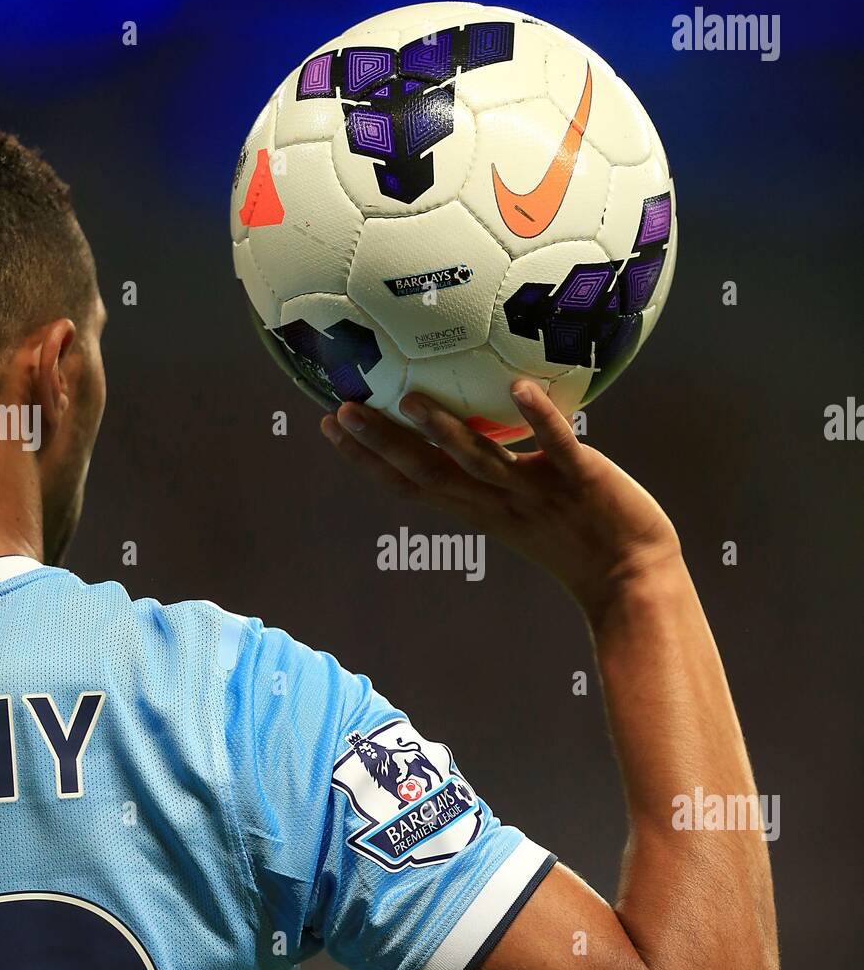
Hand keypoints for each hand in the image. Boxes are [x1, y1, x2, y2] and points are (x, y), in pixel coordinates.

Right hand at [320, 380, 681, 622]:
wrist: (637, 581)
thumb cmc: (586, 542)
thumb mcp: (528, 507)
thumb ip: (500, 474)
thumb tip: (477, 430)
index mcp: (483, 510)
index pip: (412, 485)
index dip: (369, 458)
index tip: (331, 425)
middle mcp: (500, 503)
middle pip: (430, 474)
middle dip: (382, 443)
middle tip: (343, 410)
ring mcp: (538, 493)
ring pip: (480, 462)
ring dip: (442, 431)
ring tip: (406, 400)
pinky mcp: (581, 481)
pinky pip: (556, 446)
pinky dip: (537, 420)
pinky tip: (516, 388)